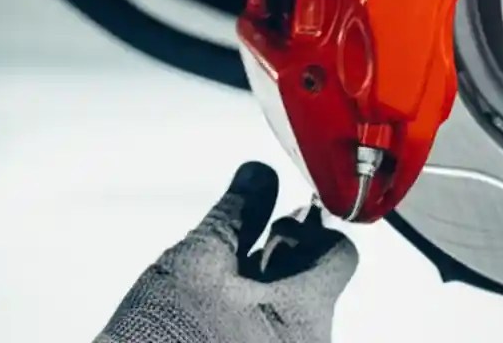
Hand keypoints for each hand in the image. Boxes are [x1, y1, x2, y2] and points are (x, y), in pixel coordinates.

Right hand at [94, 162, 356, 342]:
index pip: (340, 254)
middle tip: (250, 245)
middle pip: (316, 281)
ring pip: (294, 309)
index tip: (277, 222)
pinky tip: (219, 310)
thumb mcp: (199, 261)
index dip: (309, 229)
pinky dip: (256, 314)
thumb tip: (260, 175)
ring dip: (268, 285)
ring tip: (227, 280)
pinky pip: (275, 334)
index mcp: (305, 313)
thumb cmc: (162, 334)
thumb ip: (238, 213)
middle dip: (285, 256)